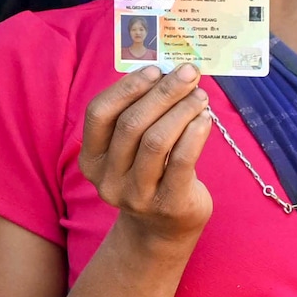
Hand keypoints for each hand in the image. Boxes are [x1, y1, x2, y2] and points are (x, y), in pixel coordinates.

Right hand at [80, 64, 213, 245]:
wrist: (164, 226)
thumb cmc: (151, 173)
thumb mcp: (133, 149)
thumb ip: (139, 115)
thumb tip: (168, 73)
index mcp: (91, 159)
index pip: (99, 113)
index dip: (126, 87)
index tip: (155, 69)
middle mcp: (107, 179)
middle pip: (131, 123)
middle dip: (163, 92)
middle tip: (188, 73)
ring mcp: (135, 196)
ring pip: (155, 140)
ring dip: (181, 110)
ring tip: (200, 96)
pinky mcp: (167, 204)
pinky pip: (181, 160)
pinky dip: (195, 133)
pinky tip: (205, 119)